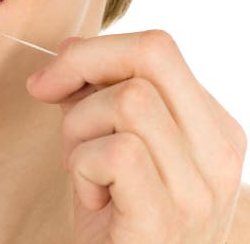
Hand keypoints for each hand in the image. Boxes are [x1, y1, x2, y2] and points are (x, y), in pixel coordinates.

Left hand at [26, 30, 246, 242]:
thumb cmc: (114, 214)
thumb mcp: (106, 141)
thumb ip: (96, 93)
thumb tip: (68, 46)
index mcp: (212, 127)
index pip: (157, 47)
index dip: (93, 50)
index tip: (51, 79)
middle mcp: (219, 154)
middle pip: (151, 54)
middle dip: (82, 67)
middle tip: (51, 102)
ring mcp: (199, 191)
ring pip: (129, 101)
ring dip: (79, 127)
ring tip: (83, 167)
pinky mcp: (165, 222)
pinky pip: (118, 153)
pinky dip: (83, 167)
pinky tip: (93, 198)